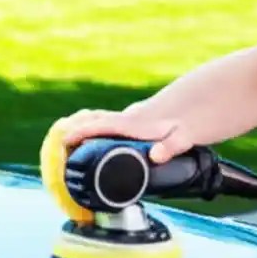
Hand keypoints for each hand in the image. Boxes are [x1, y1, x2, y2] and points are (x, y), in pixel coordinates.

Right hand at [57, 108, 194, 162]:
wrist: (199, 103)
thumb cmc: (189, 122)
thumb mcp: (183, 136)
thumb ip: (171, 146)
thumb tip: (156, 155)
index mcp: (133, 123)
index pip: (100, 125)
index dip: (81, 132)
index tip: (64, 140)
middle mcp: (128, 118)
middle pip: (94, 120)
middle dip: (74, 129)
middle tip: (57, 146)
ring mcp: (131, 117)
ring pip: (100, 120)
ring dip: (83, 128)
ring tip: (66, 144)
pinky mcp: (135, 120)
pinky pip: (109, 123)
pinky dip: (95, 128)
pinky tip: (92, 140)